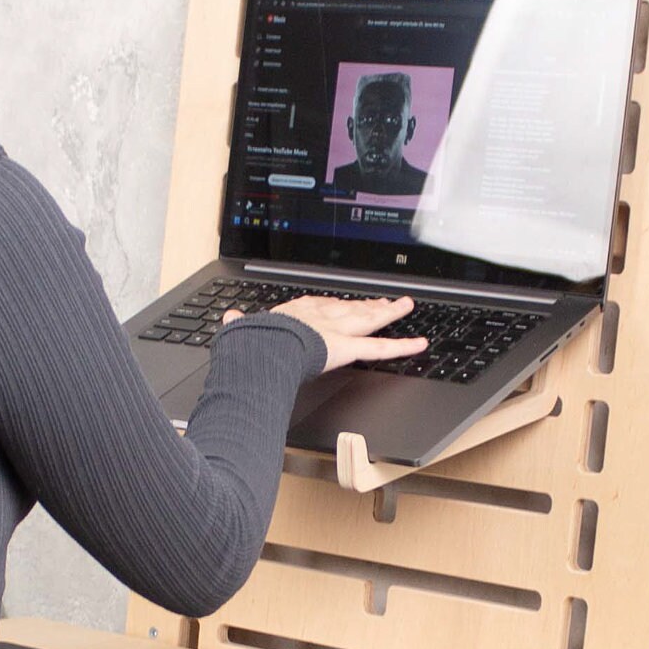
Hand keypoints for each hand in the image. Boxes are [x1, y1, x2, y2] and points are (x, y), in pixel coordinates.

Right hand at [228, 294, 425, 373]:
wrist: (260, 347)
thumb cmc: (250, 343)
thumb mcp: (242, 331)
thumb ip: (238, 325)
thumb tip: (228, 320)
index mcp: (296, 313)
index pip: (321, 306)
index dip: (335, 304)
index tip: (342, 302)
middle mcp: (321, 316)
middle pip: (350, 308)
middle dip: (368, 303)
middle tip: (384, 299)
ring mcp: (338, 330)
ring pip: (369, 320)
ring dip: (389, 312)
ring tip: (405, 305)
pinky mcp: (349, 347)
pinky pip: (381, 348)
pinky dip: (402, 346)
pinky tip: (420, 344)